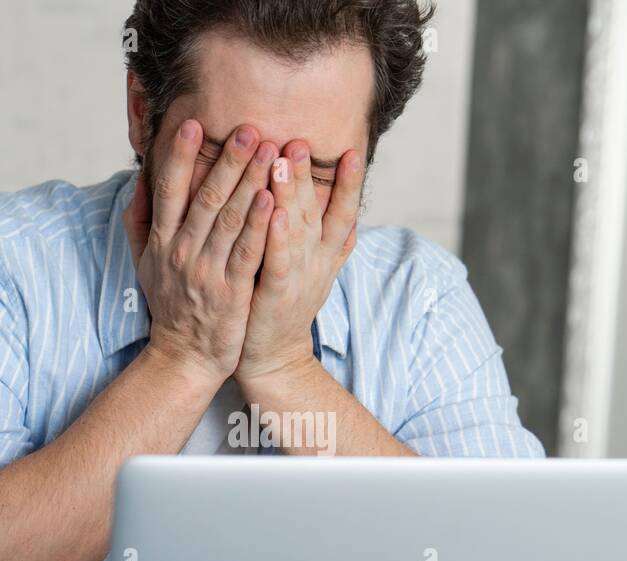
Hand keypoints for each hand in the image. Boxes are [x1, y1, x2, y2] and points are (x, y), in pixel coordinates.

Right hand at [123, 119, 277, 386]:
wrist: (183, 358)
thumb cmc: (169, 305)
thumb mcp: (144, 263)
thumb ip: (139, 222)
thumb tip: (138, 181)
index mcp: (161, 240)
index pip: (168, 188)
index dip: (178, 155)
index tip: (191, 122)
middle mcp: (181, 252)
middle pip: (206, 197)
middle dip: (228, 160)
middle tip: (248, 127)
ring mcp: (206, 272)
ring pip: (230, 220)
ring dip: (250, 182)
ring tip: (269, 151)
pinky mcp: (231, 292)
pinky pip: (246, 253)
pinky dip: (259, 226)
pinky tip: (271, 200)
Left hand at [234, 140, 362, 384]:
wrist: (272, 356)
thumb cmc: (285, 304)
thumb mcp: (313, 267)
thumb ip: (326, 237)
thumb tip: (343, 205)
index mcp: (326, 252)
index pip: (344, 211)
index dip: (351, 183)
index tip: (354, 150)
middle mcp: (317, 261)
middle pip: (316, 210)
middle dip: (310, 174)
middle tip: (301, 139)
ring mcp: (299, 278)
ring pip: (296, 228)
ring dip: (292, 193)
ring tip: (284, 159)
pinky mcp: (277, 295)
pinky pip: (278, 261)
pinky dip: (277, 236)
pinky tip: (272, 212)